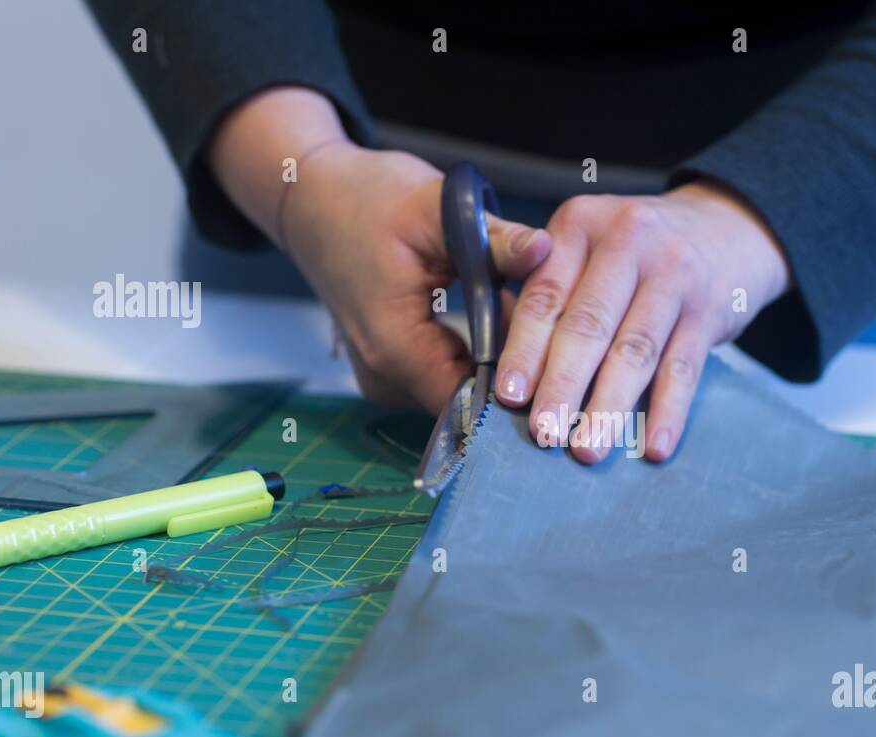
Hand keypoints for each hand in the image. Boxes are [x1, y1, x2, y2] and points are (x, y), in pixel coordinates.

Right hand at [280, 145, 549, 408]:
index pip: (474, 400)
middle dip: (517, 367)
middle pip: (472, 398)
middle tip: (560, 331)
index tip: (563, 357)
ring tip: (532, 316)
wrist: (311, 197)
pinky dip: (476, 350)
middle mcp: (385, 377)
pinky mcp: (390, 368)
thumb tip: (546, 250)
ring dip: (498, 357)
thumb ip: (493, 239)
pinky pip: (446, 374)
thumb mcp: (436, 209)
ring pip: (462, 388)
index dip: (522, 384)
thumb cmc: (366, 197)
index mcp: (395, 347)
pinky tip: (501, 316)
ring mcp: (384, 377)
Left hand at [496, 180, 789, 462]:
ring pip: (635, 352)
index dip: (525, 349)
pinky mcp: (708, 311)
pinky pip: (684, 369)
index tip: (511, 395)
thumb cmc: (632, 250)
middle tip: (544, 433)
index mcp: (580, 226)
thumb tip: (508, 366)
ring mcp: (674, 277)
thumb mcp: (584, 242)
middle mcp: (628, 242)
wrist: (723, 227)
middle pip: (590, 325)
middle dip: (563, 385)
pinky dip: (668, 411)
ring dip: (610, 407)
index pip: (546, 295)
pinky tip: (653, 446)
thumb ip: (542, 287)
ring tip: (587, 449)